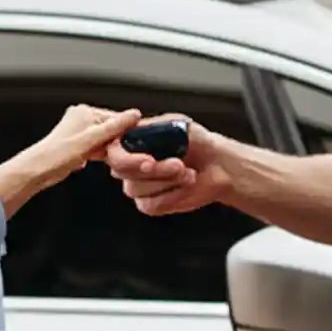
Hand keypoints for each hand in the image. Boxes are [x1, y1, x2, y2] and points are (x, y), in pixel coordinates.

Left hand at [33, 105, 140, 187]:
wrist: (39, 170)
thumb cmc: (58, 153)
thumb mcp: (93, 138)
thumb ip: (116, 126)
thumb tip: (134, 115)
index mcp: (85, 112)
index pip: (115, 117)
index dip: (124, 130)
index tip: (132, 140)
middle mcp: (81, 119)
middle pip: (110, 129)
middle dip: (113, 142)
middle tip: (110, 151)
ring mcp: (79, 132)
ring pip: (104, 140)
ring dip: (105, 150)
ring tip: (96, 155)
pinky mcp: (77, 145)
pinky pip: (96, 148)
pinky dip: (98, 154)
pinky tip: (91, 159)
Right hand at [103, 113, 229, 215]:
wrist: (217, 164)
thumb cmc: (197, 141)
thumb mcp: (178, 125)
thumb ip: (155, 127)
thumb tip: (136, 127)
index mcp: (130, 141)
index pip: (114, 152)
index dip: (128, 159)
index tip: (149, 161)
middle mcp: (128, 164)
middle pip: (124, 172)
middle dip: (156, 170)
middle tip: (179, 165)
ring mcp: (137, 185)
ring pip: (136, 189)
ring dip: (166, 182)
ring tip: (189, 173)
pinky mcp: (149, 204)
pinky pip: (151, 204)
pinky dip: (173, 195)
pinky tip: (186, 185)